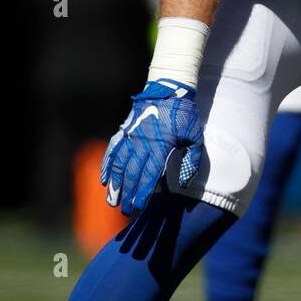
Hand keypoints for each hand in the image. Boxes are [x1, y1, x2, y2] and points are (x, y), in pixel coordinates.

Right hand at [100, 79, 203, 214]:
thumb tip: (185, 184)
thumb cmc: (184, 114)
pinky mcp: (124, 130)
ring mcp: (131, 136)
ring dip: (115, 184)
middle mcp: (142, 143)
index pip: (149, 175)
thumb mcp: (195, 137)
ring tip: (111, 200)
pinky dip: (107, 165)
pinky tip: (104, 179)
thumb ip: (192, 161)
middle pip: (131, 173)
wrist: (168, 89)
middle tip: (124, 211)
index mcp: (161, 146)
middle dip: (127, 194)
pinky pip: (113, 150)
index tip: (138, 208)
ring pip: (119, 164)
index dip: (142, 193)